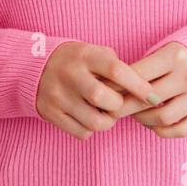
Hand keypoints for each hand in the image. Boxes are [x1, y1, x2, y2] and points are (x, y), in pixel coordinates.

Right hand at [36, 41, 164, 139]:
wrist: (32, 67)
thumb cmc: (76, 62)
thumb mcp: (93, 52)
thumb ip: (116, 66)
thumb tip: (145, 90)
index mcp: (85, 55)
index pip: (116, 70)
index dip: (138, 85)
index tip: (154, 96)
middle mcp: (70, 74)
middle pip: (105, 99)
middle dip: (119, 107)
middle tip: (119, 104)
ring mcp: (58, 95)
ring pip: (95, 122)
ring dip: (107, 122)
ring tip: (105, 113)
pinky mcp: (50, 113)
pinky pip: (82, 132)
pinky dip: (91, 129)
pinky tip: (87, 117)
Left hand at [103, 41, 186, 137]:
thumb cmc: (186, 51)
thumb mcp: (166, 48)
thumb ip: (144, 66)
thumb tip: (112, 86)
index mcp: (175, 56)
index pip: (138, 76)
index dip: (116, 86)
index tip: (104, 91)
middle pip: (146, 99)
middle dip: (123, 107)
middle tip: (110, 110)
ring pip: (162, 118)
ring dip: (142, 120)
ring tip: (134, 114)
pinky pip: (180, 130)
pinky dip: (161, 131)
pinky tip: (152, 123)